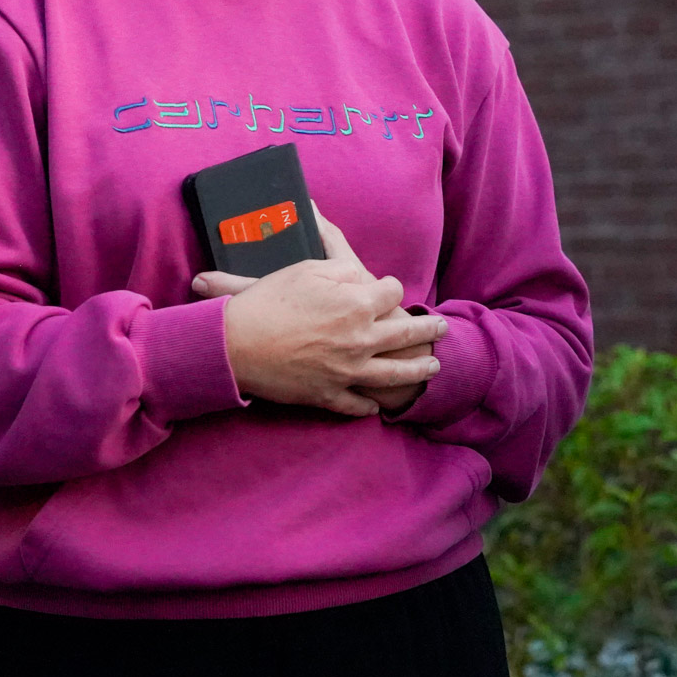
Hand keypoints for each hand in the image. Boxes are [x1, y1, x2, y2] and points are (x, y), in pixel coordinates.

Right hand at [193, 207, 444, 415]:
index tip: (390, 288)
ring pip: (394, 373)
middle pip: (406, 332)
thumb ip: (342, 270)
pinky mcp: (328, 395)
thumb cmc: (268, 302)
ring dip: (417, 370)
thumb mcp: (306, 269)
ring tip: (434, 367)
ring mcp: (347, 371)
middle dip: (427, 329)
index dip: (391, 287)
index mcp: (357, 305)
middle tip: (442, 328)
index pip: (392, 291)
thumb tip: (362, 276)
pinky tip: (378, 407)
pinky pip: (356, 404)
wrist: (234, 346)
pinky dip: (368, 406)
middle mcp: (361, 339)